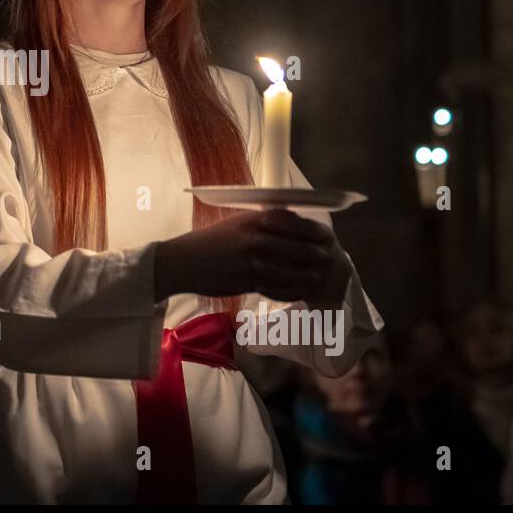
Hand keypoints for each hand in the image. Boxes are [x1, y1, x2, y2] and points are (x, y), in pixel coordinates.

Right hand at [156, 208, 351, 304]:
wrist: (184, 260)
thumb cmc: (212, 241)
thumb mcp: (238, 222)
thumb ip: (264, 222)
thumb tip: (293, 224)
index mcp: (257, 219)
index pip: (297, 225)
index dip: (315, 235)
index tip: (326, 242)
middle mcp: (258, 237)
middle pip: (300, 248)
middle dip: (316, 258)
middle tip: (328, 264)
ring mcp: (253, 259)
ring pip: (292, 271)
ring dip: (307, 278)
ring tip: (317, 281)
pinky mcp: (248, 280)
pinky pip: (278, 288)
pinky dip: (291, 291)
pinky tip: (297, 292)